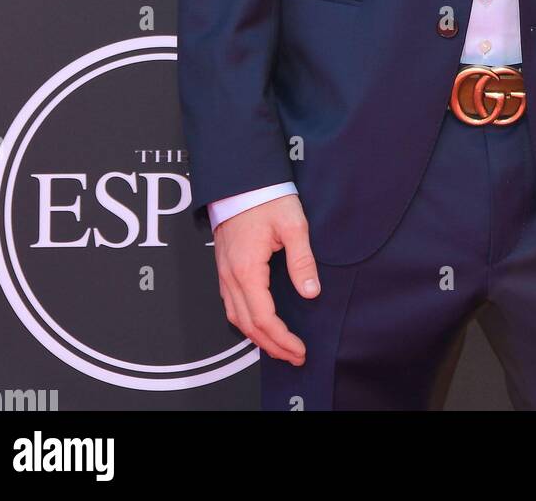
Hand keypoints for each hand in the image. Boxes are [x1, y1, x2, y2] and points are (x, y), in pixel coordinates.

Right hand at [213, 194, 319, 362]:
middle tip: (295, 356)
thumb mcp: (293, 224)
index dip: (282, 338)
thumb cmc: (267, 197)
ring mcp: (224, 273)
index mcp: (246, 269)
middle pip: (248, 325)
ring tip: (280, 347)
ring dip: (258, 338)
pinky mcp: (225, 267)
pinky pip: (232, 304)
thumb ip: (302, 260)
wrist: (242, 179)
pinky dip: (247, 322)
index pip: (264, 318)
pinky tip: (260, 324)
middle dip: (272, 346)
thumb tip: (311, 291)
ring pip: (236, 318)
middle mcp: (230, 276)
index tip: (300, 349)